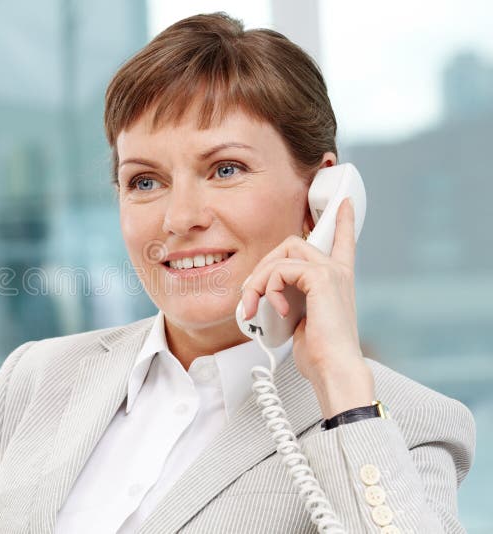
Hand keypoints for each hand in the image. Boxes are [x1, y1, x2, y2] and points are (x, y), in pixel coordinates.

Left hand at [240, 198, 373, 417]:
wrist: (333, 369)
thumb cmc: (318, 353)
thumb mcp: (300, 320)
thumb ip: (289, 300)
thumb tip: (262, 296)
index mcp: (336, 280)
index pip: (343, 241)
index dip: (343, 220)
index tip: (344, 202)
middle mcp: (337, 271)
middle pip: (292, 242)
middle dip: (263, 265)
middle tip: (250, 295)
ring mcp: (330, 272)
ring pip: (282, 253)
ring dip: (259, 279)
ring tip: (255, 306)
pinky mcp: (321, 277)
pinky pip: (281, 269)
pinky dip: (268, 288)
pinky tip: (276, 310)